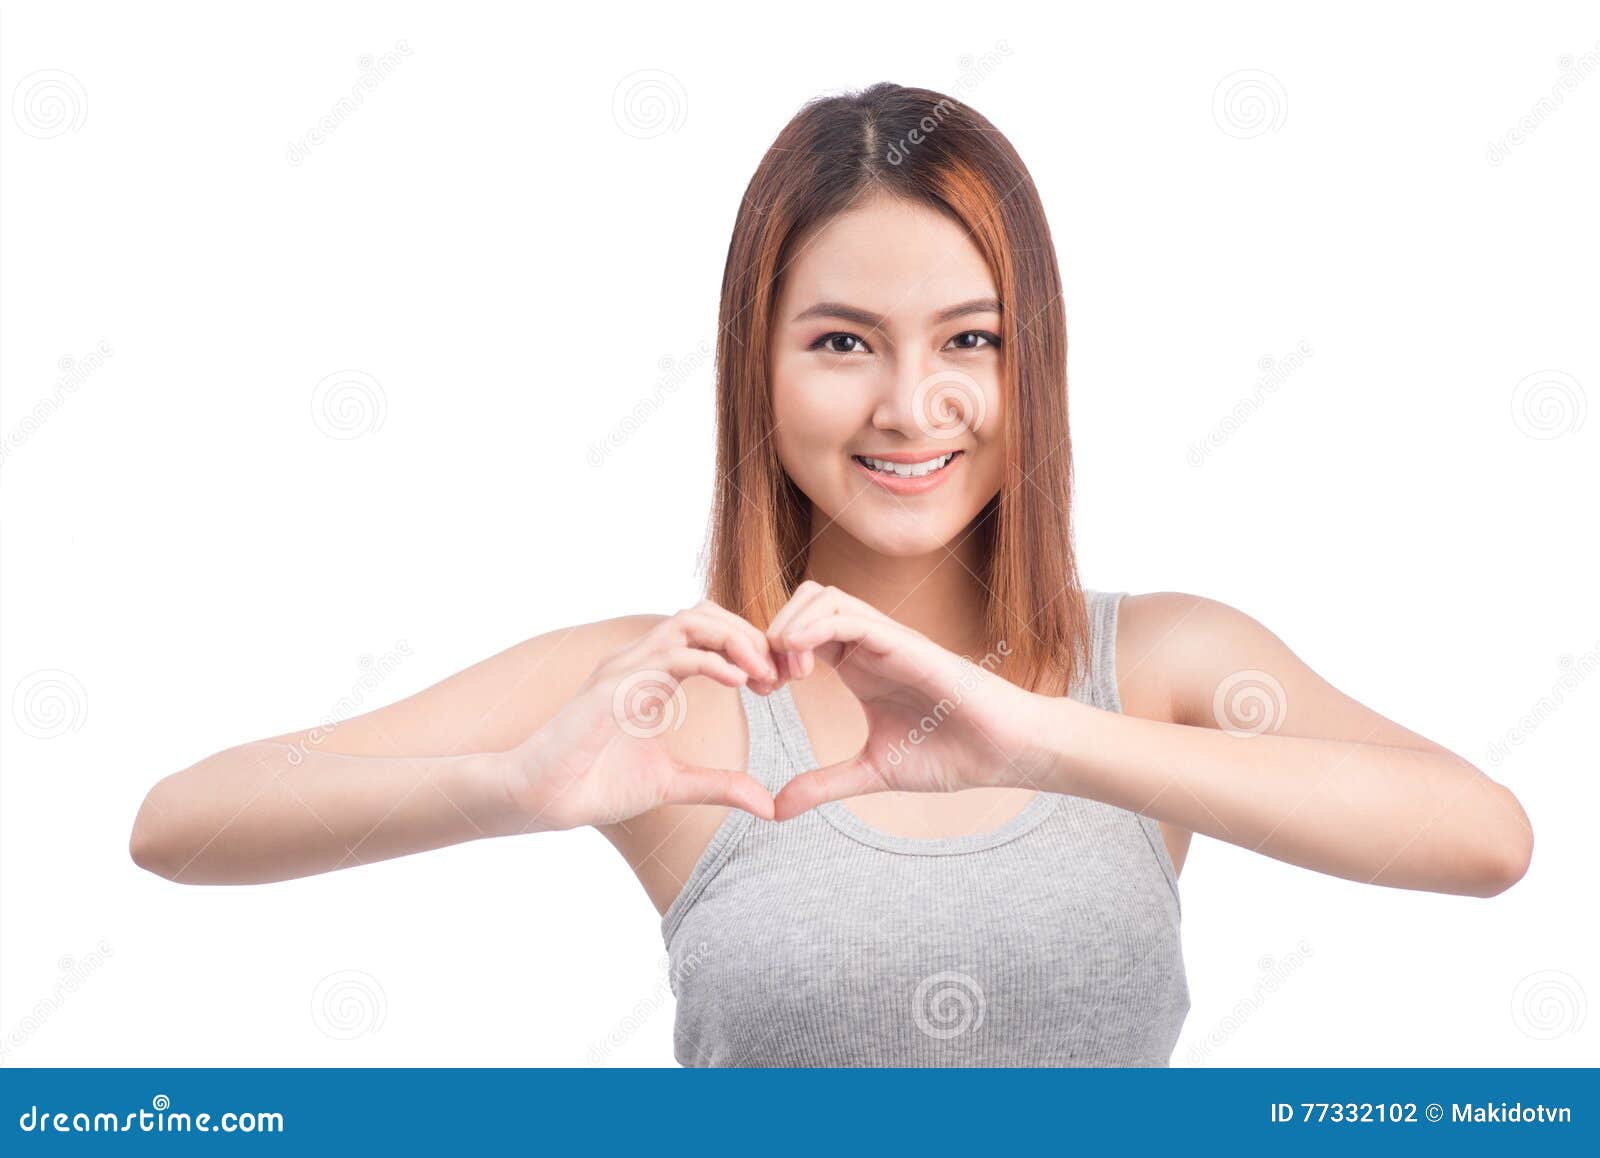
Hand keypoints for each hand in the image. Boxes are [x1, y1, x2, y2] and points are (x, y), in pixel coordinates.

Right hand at [503, 601, 780, 830]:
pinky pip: (669, 656)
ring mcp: (625, 668)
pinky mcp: (614, 687)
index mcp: (652, 675)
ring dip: (734, 639)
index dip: (749, 648)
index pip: (708, 633)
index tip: (778, 682)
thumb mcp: (673, 785)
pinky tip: (740, 682)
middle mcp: (639, 661)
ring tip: (763, 672)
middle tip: (779, 671)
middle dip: (748, 634)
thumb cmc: (595, 784)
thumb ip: (719, 787)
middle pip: (705, 614)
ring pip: (690, 621)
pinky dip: (711, 661)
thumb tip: (768, 805)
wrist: (541, 799)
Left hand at [763, 582, 1040, 819]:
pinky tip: (800, 662)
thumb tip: (775, 809)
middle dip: (771, 631)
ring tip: (785, 674)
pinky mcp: (906, 643)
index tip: (757, 691)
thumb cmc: (951, 754)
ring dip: (791, 626)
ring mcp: (887, 638)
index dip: (768, 652)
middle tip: (764, 679)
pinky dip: (816, 628)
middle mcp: (868, 643)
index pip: (798, 632)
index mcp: (857, 665)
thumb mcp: (871, 772)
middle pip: (803, 602)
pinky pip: (851, 616)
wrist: (1004, 752)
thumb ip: (824, 784)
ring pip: (822, 597)